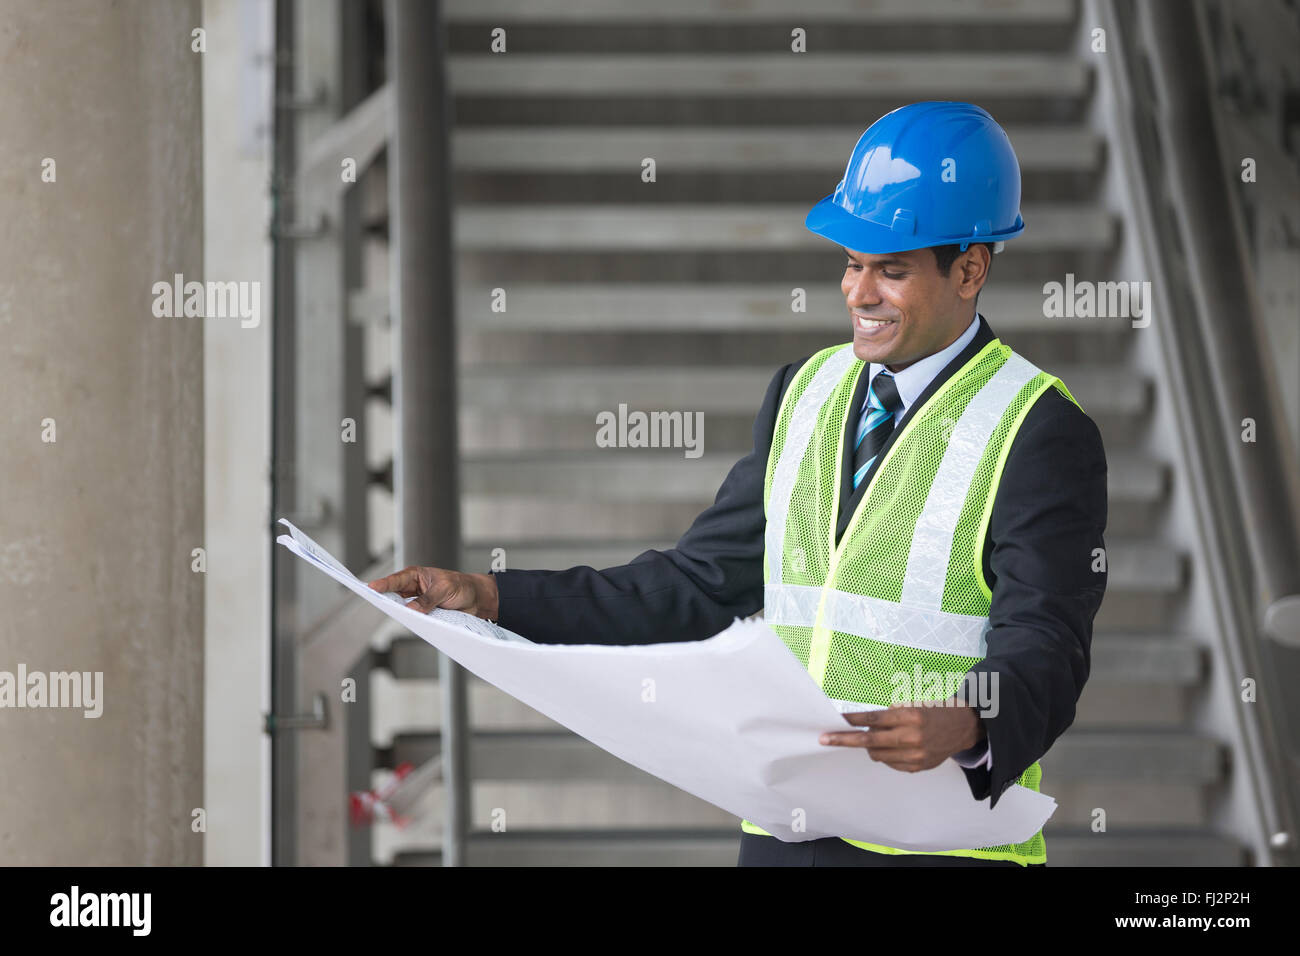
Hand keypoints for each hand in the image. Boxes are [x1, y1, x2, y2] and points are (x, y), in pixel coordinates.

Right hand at [366, 566, 499, 620]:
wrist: (475, 598)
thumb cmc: (461, 586)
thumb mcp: (445, 590)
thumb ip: (428, 599)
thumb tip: (412, 610)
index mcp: (416, 575)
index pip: (396, 579)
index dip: (383, 584)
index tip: (371, 587)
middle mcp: (414, 588)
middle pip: (394, 595)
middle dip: (385, 599)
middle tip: (374, 603)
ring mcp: (417, 602)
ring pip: (402, 608)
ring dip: (399, 613)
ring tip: (394, 617)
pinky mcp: (424, 614)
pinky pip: (413, 618)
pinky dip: (411, 621)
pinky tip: (410, 624)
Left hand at [818, 696, 985, 772]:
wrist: (961, 728)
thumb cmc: (932, 712)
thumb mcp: (911, 705)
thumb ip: (888, 716)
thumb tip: (862, 728)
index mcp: (910, 716)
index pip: (873, 719)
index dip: (851, 721)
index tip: (835, 721)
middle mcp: (912, 737)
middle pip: (869, 742)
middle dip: (844, 740)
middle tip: (825, 738)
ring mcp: (915, 755)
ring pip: (877, 755)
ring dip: (869, 746)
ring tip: (876, 737)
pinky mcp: (917, 767)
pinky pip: (890, 763)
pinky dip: (885, 754)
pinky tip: (892, 746)